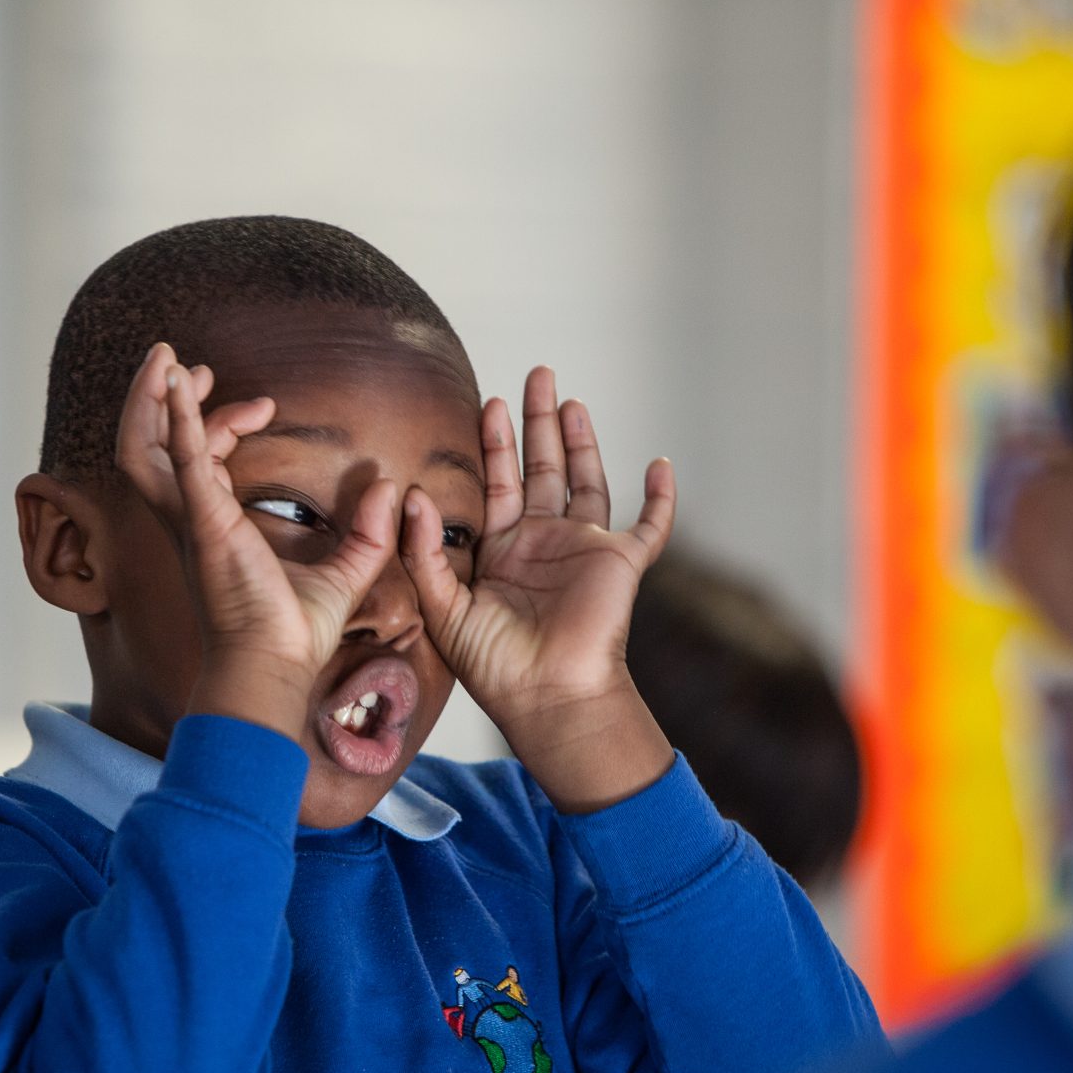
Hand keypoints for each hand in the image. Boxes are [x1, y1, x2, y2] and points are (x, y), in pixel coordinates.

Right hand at [117, 343, 400, 732]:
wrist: (274, 666)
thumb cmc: (293, 634)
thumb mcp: (343, 574)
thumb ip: (367, 532)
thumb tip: (389, 484)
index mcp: (215, 527)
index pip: (201, 461)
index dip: (221, 424)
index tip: (264, 406)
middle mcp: (192, 521)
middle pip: (154, 447)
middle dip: (165, 401)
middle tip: (185, 364)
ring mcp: (192, 520)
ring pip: (145, 448)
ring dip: (153, 401)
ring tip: (168, 360)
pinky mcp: (205, 522)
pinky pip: (182, 459)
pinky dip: (179, 420)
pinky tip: (177, 383)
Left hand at [401, 367, 677, 807]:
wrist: (546, 698)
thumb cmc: (493, 664)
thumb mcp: (443, 606)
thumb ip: (424, 551)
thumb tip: (411, 495)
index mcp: (504, 549)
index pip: (498, 483)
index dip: (495, 444)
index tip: (489, 404)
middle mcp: (545, 542)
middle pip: (543, 467)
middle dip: (539, 422)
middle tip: (536, 374)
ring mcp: (585, 550)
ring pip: (587, 481)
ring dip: (583, 442)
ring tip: (572, 401)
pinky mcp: (621, 564)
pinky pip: (649, 526)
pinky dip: (661, 497)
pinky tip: (661, 463)